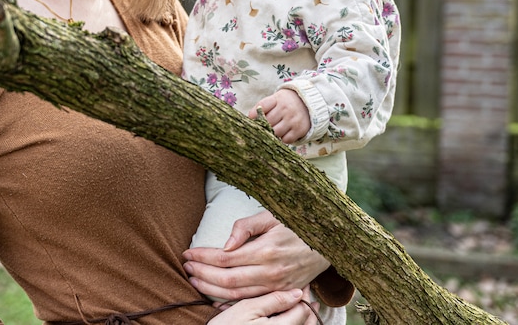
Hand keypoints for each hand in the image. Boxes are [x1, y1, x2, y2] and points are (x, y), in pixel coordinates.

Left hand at [183, 211, 328, 300]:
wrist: (330, 240)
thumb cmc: (297, 223)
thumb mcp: (272, 216)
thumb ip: (245, 227)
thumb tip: (225, 244)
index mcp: (267, 250)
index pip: (225, 258)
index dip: (203, 257)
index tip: (188, 253)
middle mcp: (271, 272)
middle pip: (227, 281)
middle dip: (202, 274)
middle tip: (186, 268)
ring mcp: (278, 286)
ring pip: (237, 295)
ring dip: (211, 289)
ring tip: (195, 280)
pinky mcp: (283, 293)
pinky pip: (252, 302)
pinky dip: (231, 302)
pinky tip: (216, 297)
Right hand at [208, 289, 317, 324]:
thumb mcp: (248, 309)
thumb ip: (274, 300)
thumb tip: (297, 292)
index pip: (303, 310)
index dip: (303, 294)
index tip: (300, 283)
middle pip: (307, 322)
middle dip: (306, 306)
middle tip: (302, 291)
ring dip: (303, 317)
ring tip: (300, 304)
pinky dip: (296, 324)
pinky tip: (290, 317)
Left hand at [251, 89, 310, 143]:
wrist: (308, 104)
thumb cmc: (285, 103)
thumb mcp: (275, 100)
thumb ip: (263, 107)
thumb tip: (250, 118)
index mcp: (278, 99)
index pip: (262, 106)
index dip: (254, 114)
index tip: (251, 119)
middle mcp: (286, 108)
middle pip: (268, 122)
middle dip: (264, 127)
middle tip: (264, 128)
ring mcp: (293, 119)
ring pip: (276, 132)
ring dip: (273, 134)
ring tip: (274, 130)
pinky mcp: (300, 129)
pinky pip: (286, 140)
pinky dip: (283, 139)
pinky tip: (284, 133)